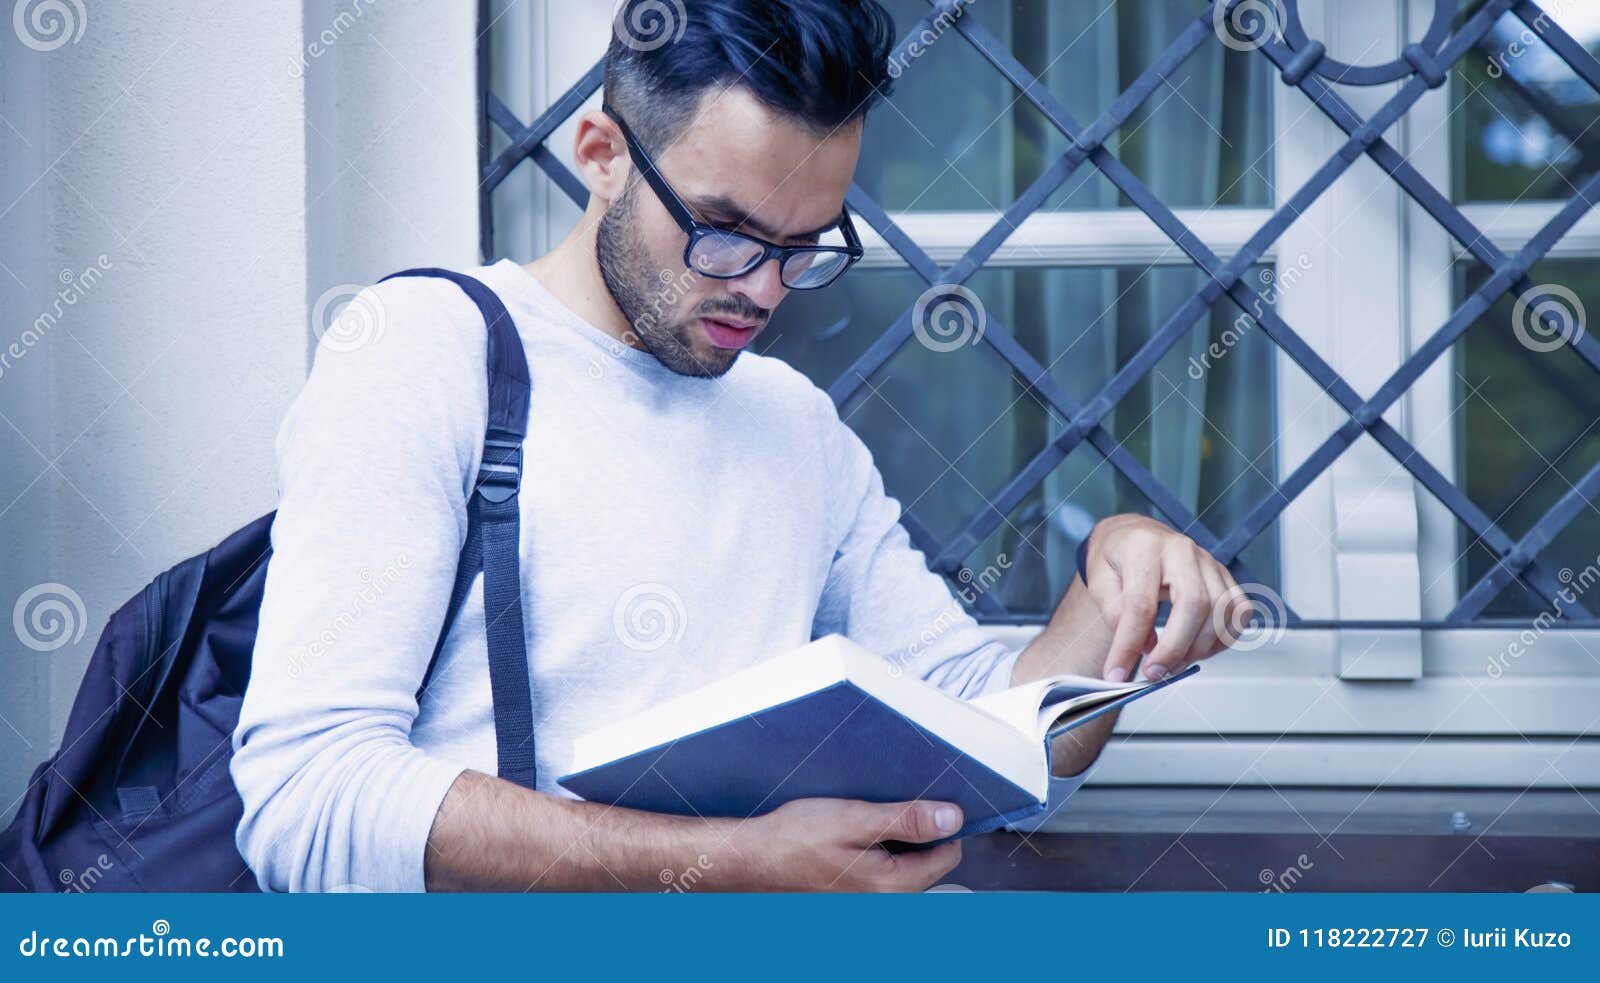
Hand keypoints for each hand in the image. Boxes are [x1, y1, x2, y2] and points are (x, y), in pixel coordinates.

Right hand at [728, 798, 963, 891]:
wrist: (754, 858)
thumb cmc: (797, 839)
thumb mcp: (856, 819)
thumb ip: (908, 820)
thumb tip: (953, 818)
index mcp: (894, 886)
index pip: (948, 855)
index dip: (942, 824)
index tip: (925, 800)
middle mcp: (887, 902)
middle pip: (928, 862)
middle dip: (918, 832)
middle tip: (887, 807)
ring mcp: (870, 901)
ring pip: (905, 866)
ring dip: (896, 840)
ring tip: (867, 819)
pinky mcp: (856, 895)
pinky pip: (884, 870)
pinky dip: (878, 849)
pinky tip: (854, 834)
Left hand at [1081, 514, 1253, 682]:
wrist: (1135, 535)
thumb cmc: (1116, 557)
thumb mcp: (1098, 580)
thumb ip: (1115, 613)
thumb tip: (1143, 648)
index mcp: (1144, 547)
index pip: (1141, 603)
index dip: (1129, 644)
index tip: (1116, 671)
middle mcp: (1182, 550)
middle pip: (1194, 604)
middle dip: (1174, 648)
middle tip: (1153, 673)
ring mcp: (1208, 561)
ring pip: (1221, 610)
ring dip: (1199, 648)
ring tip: (1172, 665)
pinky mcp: (1225, 575)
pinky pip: (1239, 611)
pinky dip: (1224, 638)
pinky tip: (1199, 649)